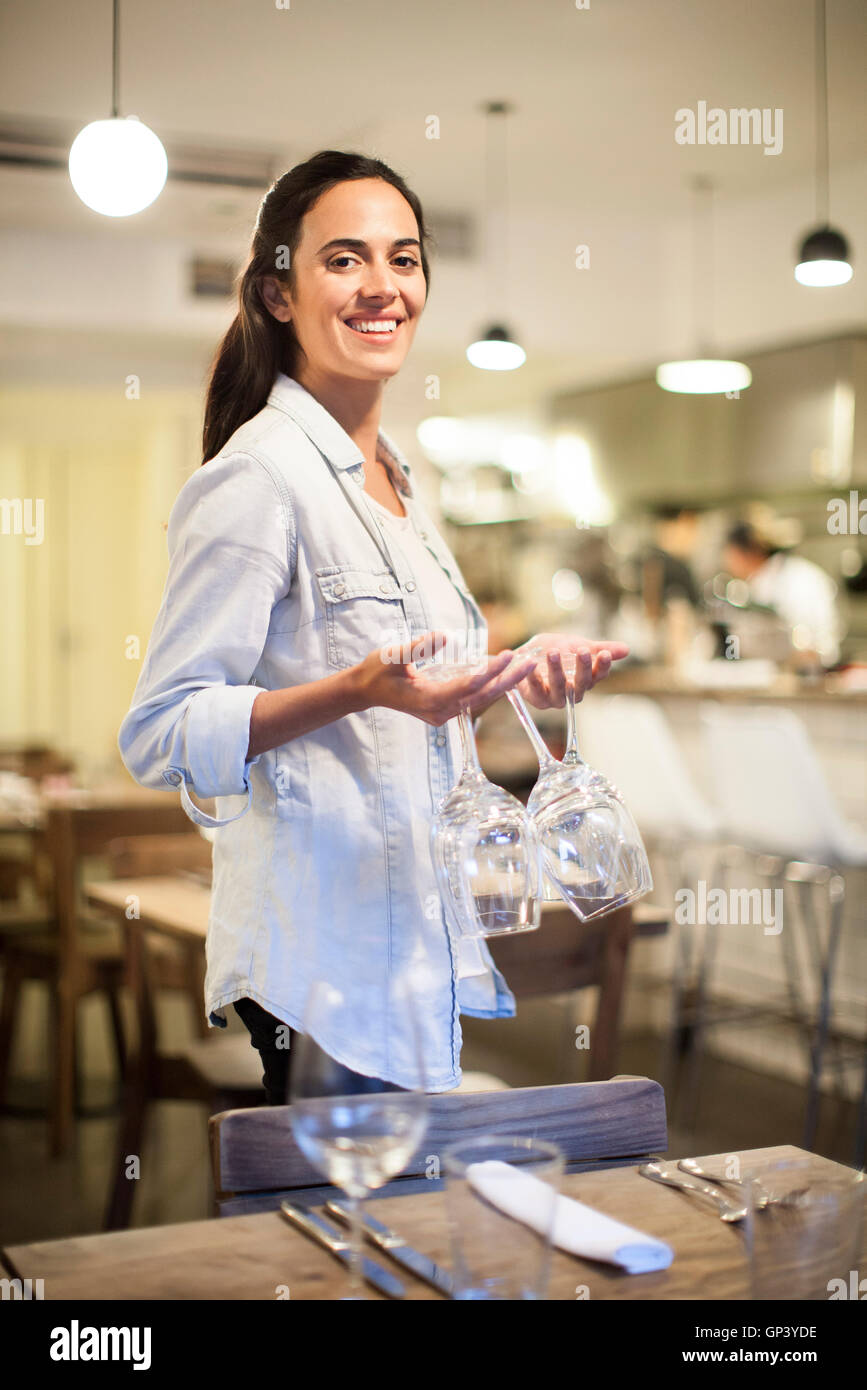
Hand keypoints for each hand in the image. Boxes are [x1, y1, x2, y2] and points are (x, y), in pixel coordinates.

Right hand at [351, 630, 537, 726]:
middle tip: (531, 662)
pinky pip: (474, 697)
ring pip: (481, 698)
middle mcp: (440, 711)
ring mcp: (444, 712)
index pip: (468, 686)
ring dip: (504, 682)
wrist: (365, 690)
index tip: (508, 654)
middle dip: (507, 679)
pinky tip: (508, 672)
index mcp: (429, 700)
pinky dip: (491, 684)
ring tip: (527, 664)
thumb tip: (444, 635)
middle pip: (482, 695)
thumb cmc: (377, 670)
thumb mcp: (393, 655)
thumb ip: (418, 646)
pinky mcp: (445, 707)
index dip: (489, 671)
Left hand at [513, 633, 629, 708]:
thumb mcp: (578, 645)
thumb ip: (599, 648)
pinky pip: (536, 689)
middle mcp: (573, 692)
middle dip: (583, 668)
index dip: (602, 666)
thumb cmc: (556, 652)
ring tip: (554, 652)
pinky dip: (533, 677)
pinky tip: (532, 664)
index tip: (604, 653)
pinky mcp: (537, 699)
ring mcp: (555, 698)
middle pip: (582, 683)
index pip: (599, 675)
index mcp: (586, 680)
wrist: (528, 656)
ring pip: (559, 687)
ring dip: (557, 670)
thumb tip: (627, 649)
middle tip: (582, 651)